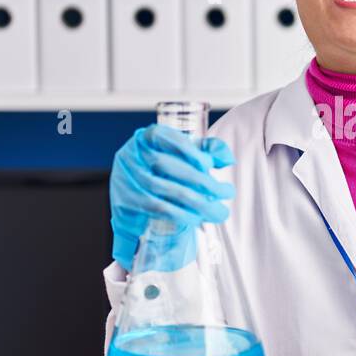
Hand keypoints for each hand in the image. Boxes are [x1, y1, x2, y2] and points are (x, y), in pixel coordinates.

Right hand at [110, 124, 234, 271]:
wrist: (133, 192)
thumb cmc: (164, 168)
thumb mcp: (181, 151)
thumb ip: (206, 148)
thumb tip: (226, 158)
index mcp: (145, 137)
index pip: (166, 138)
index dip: (189, 150)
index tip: (209, 164)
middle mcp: (133, 156)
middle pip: (169, 167)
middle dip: (204, 181)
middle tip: (227, 192)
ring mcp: (128, 180)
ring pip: (167, 190)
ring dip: (198, 203)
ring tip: (218, 210)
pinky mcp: (128, 203)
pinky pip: (159, 208)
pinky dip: (181, 214)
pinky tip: (197, 218)